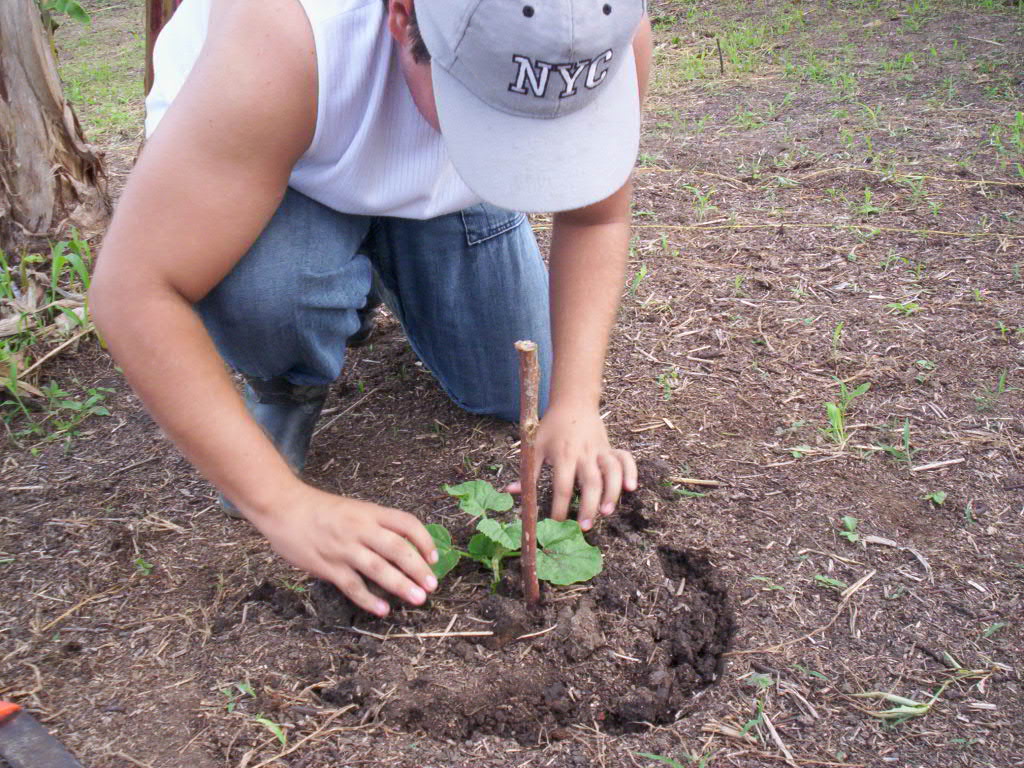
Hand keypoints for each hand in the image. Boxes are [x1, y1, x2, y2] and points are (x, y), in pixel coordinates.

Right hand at [248, 484, 438, 617]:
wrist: (283, 507)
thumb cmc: (319, 509)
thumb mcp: (353, 509)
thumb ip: (375, 525)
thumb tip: (402, 546)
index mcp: (369, 512)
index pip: (406, 523)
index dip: (424, 540)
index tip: (434, 558)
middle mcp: (360, 529)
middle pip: (397, 549)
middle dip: (418, 569)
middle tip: (431, 586)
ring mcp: (344, 548)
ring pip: (378, 569)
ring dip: (400, 585)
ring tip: (417, 599)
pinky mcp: (327, 565)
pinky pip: (352, 585)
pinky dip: (368, 600)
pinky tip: (382, 610)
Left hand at [507, 402, 636, 530]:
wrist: (572, 403)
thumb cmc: (551, 427)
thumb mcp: (535, 447)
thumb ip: (527, 471)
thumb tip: (511, 491)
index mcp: (563, 455)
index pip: (563, 486)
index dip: (560, 507)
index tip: (557, 522)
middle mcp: (584, 453)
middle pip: (591, 483)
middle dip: (589, 506)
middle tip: (584, 527)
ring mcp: (600, 450)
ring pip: (611, 472)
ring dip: (612, 493)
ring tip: (606, 512)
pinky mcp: (611, 448)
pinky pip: (626, 459)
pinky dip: (631, 472)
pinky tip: (630, 488)